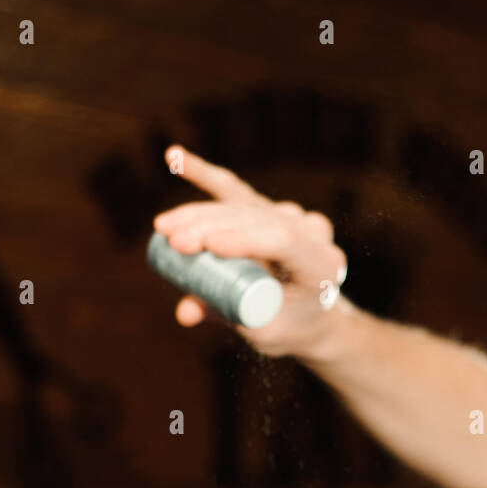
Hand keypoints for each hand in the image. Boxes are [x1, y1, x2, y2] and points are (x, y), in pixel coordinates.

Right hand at [153, 146, 348, 360]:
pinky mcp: (267, 209)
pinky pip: (234, 189)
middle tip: (174, 242)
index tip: (209, 245)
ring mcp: (290, 215)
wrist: (311, 316)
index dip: (246, 239)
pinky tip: (174, 157)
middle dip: (211, 227)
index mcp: (322, 263)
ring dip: (199, 214)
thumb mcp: (264, 330)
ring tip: (164, 227)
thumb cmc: (290, 326)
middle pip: (256, 220)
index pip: (284, 241)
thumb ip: (228, 316)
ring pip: (240, 207)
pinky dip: (203, 175)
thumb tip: (184, 312)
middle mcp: (310, 231)